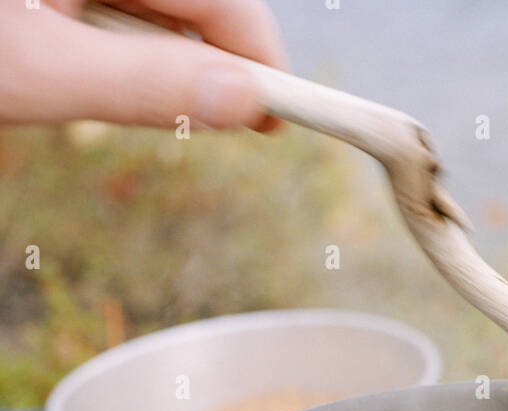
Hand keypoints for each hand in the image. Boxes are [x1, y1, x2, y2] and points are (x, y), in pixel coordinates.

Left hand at [0, 0, 287, 130]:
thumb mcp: (46, 73)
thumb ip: (143, 84)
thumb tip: (244, 101)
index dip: (260, 58)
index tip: (281, 117)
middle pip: (195, 3)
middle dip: (214, 60)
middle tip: (231, 122)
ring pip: (159, 9)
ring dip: (167, 56)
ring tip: (147, 101)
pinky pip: (120, 8)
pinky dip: (126, 45)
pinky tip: (102, 72)